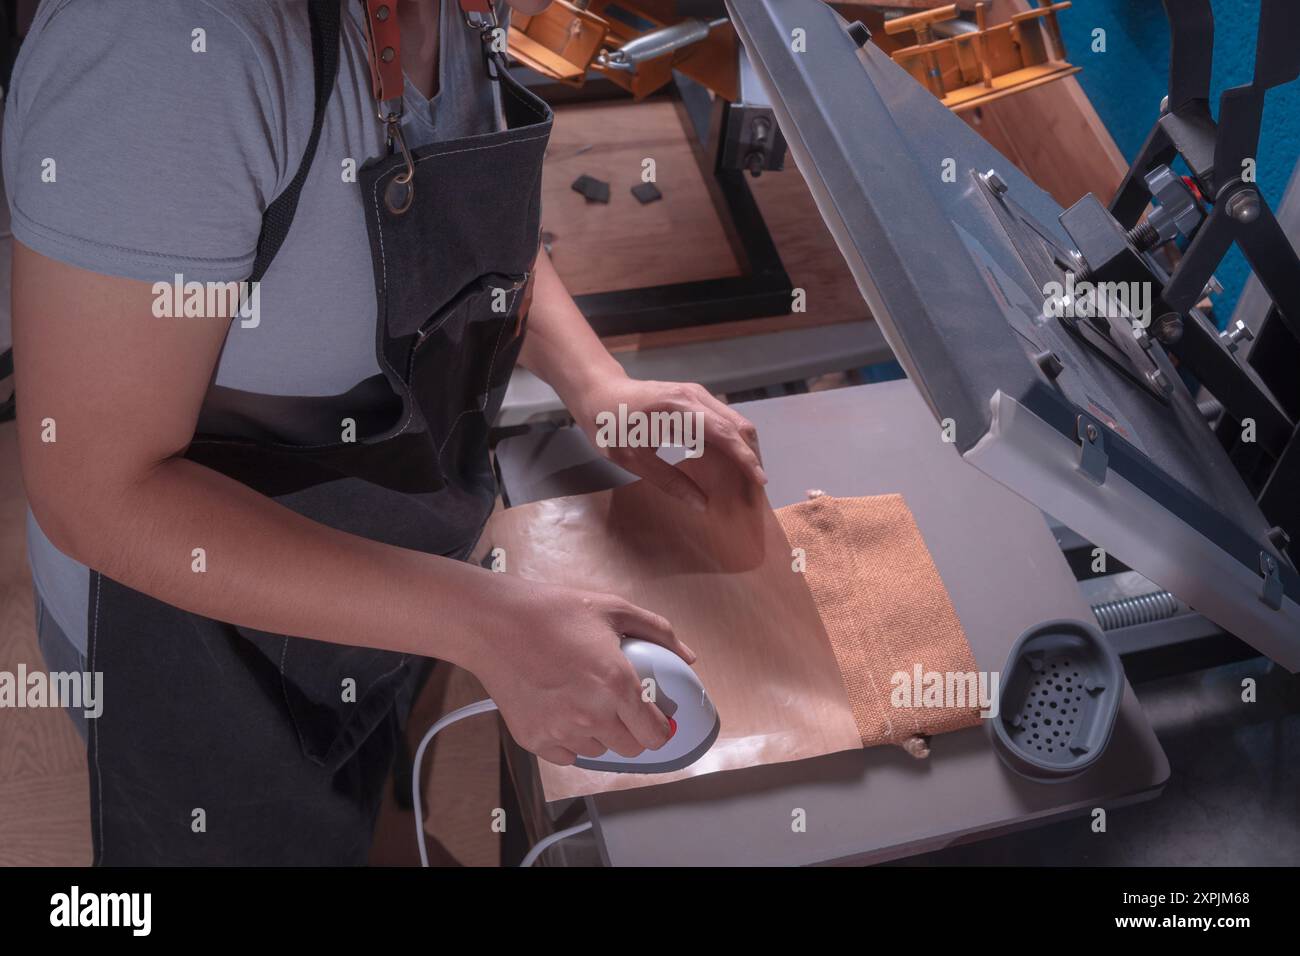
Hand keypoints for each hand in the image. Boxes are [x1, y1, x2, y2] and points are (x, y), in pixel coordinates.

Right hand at [471, 583, 696, 766]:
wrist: (495, 623)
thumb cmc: (553, 612)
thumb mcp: (613, 609)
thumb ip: (658, 632)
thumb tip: (688, 657)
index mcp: (617, 684)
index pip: (655, 735)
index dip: (660, 729)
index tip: (656, 720)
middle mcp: (591, 714)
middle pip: (630, 749)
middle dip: (633, 731)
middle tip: (620, 706)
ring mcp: (561, 730)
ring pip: (598, 752)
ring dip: (600, 734)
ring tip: (586, 702)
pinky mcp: (534, 739)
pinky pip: (567, 756)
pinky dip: (570, 740)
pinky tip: (562, 711)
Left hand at [569, 372, 765, 509]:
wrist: (598, 391)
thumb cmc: (609, 424)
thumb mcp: (634, 459)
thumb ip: (670, 481)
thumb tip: (702, 504)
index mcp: (680, 408)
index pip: (725, 434)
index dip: (745, 459)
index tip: (759, 482)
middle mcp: (695, 396)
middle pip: (738, 425)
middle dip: (752, 455)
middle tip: (755, 487)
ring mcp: (697, 394)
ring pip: (734, 421)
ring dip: (744, 448)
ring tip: (748, 478)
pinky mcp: (695, 398)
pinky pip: (723, 420)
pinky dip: (733, 441)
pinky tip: (731, 462)